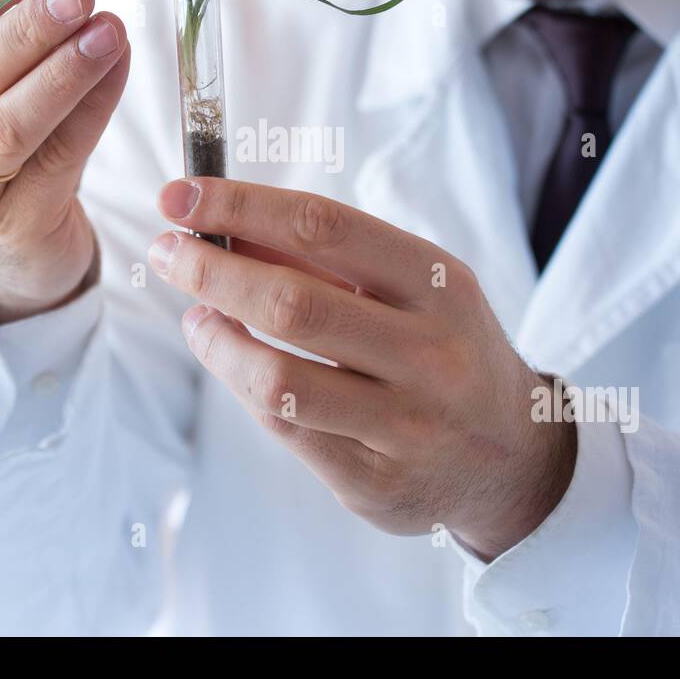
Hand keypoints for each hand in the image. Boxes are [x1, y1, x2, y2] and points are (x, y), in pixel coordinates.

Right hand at [0, 0, 129, 326]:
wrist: (14, 237)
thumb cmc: (10, 137)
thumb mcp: (1, 77)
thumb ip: (26, 26)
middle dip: (31, 24)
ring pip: (10, 121)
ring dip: (63, 70)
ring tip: (110, 29)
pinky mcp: (7, 219)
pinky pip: (57, 157)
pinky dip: (92, 110)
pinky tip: (119, 69)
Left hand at [148, 178, 576, 560]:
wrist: (513, 454)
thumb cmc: (443, 346)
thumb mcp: (410, 285)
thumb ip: (325, 258)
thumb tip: (225, 225)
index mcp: (438, 284)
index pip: (324, 227)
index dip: (241, 206)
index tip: (181, 195)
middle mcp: (428, 354)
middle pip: (292, 303)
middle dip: (210, 270)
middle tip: (167, 251)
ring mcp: (405, 425)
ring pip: (278, 379)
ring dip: (216, 339)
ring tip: (196, 315)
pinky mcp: (376, 483)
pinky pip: (286, 430)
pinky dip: (244, 385)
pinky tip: (230, 359)